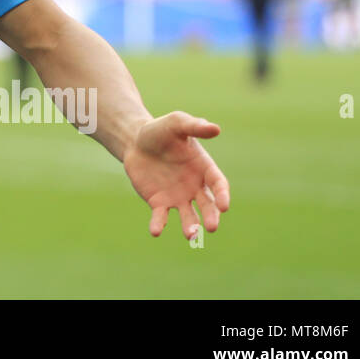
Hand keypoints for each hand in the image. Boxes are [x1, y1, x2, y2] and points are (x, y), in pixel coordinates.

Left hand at [122, 111, 230, 240]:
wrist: (135, 141)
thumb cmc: (160, 130)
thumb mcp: (176, 123)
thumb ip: (194, 126)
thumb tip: (216, 128)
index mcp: (204, 168)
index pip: (218, 184)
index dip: (222, 195)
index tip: (224, 205)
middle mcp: (195, 186)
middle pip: (207, 205)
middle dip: (211, 216)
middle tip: (211, 227)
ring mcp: (178, 197)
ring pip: (188, 216)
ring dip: (190, 226)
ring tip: (189, 234)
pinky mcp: (159, 203)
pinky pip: (161, 216)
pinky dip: (159, 224)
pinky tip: (156, 231)